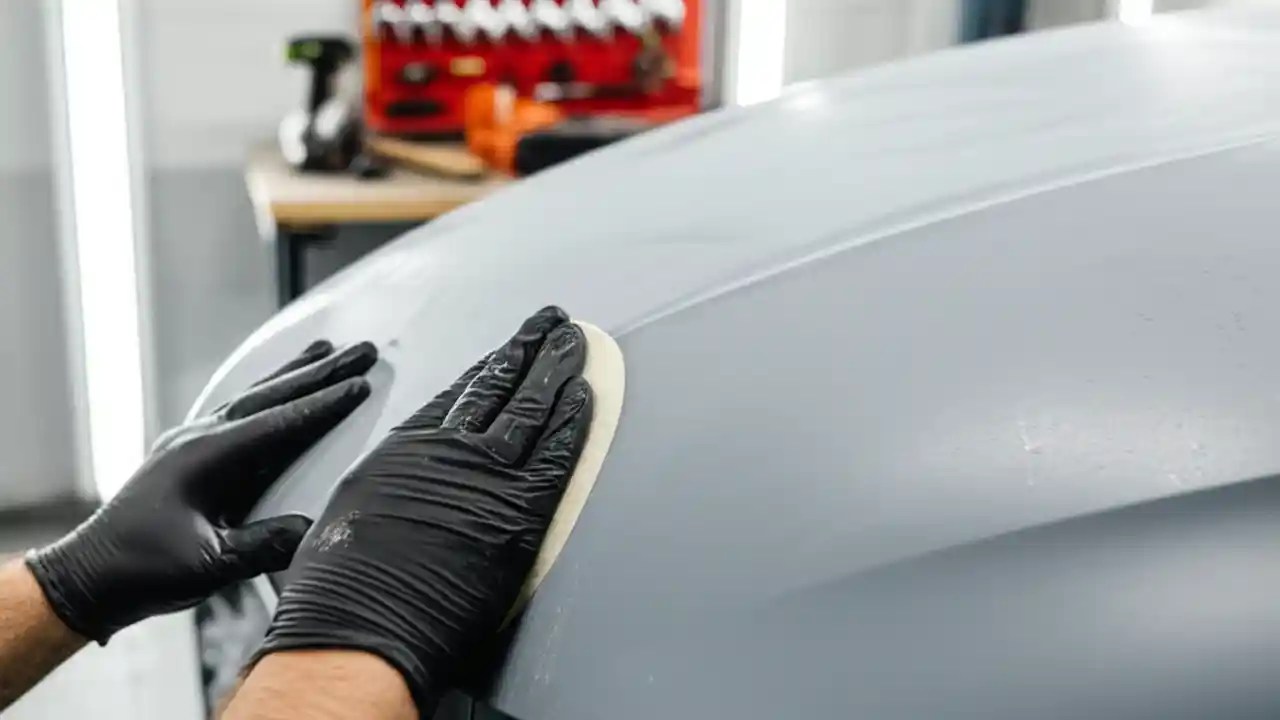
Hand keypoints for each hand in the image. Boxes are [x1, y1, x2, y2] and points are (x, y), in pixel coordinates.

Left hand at [26, 340, 376, 642]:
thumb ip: (263, 544)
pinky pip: (236, 411)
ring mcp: (190, 442)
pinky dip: (266, 392)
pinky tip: (278, 386)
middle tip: (363, 350)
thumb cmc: (144, 572)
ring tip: (327, 349)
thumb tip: (316, 528)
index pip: (278, 423)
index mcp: (206, 458)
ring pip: (252, 396)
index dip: (323, 405)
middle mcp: (198, 439)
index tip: (362, 385)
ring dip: (293, 373)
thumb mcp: (210, 566)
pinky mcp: (188, 454)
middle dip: (320, 372)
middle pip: (270, 396)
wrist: (88, 578)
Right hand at [256, 307, 593, 714]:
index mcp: (405, 448)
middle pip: (498, 385)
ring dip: (558, 369)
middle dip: (529, 348)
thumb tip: (402, 491)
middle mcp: (447, 450)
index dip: (489, 367)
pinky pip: (554, 454)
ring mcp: (485, 476)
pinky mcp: (518, 511)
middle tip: (552, 321)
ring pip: (531, 406)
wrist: (357, 624)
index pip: (458, 393)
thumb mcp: (352, 514)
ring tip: (576, 340)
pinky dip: (572, 422)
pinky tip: (586, 397)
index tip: (506, 348)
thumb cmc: (341, 588)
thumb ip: (392, 488)